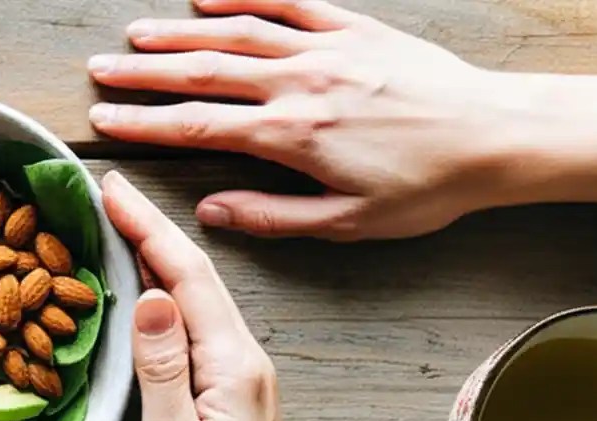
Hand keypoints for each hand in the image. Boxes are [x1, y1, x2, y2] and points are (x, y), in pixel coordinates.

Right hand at [89, 0, 512, 239]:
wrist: (496, 136)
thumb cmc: (427, 187)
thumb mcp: (349, 222)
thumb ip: (273, 216)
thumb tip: (210, 211)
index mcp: (293, 135)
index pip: (198, 125)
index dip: (144, 123)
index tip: (103, 121)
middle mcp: (300, 83)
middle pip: (204, 72)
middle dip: (145, 72)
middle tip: (101, 70)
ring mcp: (326, 49)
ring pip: (237, 33)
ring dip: (181, 32)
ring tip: (137, 34)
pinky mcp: (355, 28)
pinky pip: (290, 2)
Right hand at [104, 171, 358, 420]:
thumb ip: (162, 371)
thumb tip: (150, 296)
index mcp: (234, 365)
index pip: (188, 276)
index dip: (147, 227)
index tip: (110, 187)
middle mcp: (247, 357)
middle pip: (197, 275)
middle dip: (151, 227)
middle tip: (106, 191)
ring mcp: (245, 372)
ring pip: (200, 295)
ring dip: (160, 254)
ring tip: (120, 222)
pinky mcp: (236, 388)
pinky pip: (200, 322)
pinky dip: (170, 291)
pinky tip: (149, 285)